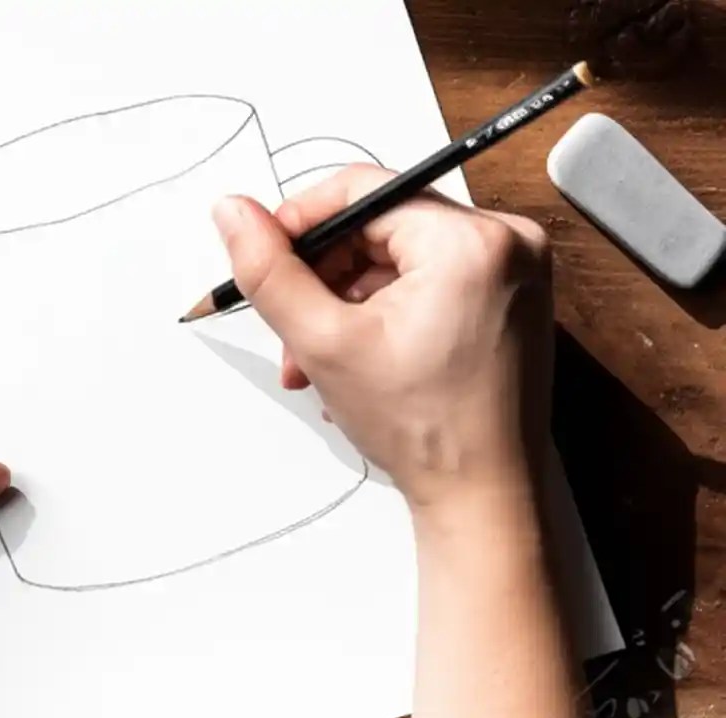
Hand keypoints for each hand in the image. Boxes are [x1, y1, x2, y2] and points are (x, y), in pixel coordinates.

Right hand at [214, 164, 552, 509]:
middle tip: (291, 331)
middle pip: (379, 224)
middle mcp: (507, 240)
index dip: (300, 221)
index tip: (266, 258)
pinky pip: (427, 277)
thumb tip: (234, 212)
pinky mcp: (510, 294)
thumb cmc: (427, 431)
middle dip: (323, 277)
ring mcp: (515, 268)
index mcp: (471, 240)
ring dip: (346, 300)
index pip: (363, 188)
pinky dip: (383, 309)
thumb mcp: (324, 342)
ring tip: (318, 359)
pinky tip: (358, 355)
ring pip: (398, 256)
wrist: (486, 497)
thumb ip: (270, 270)